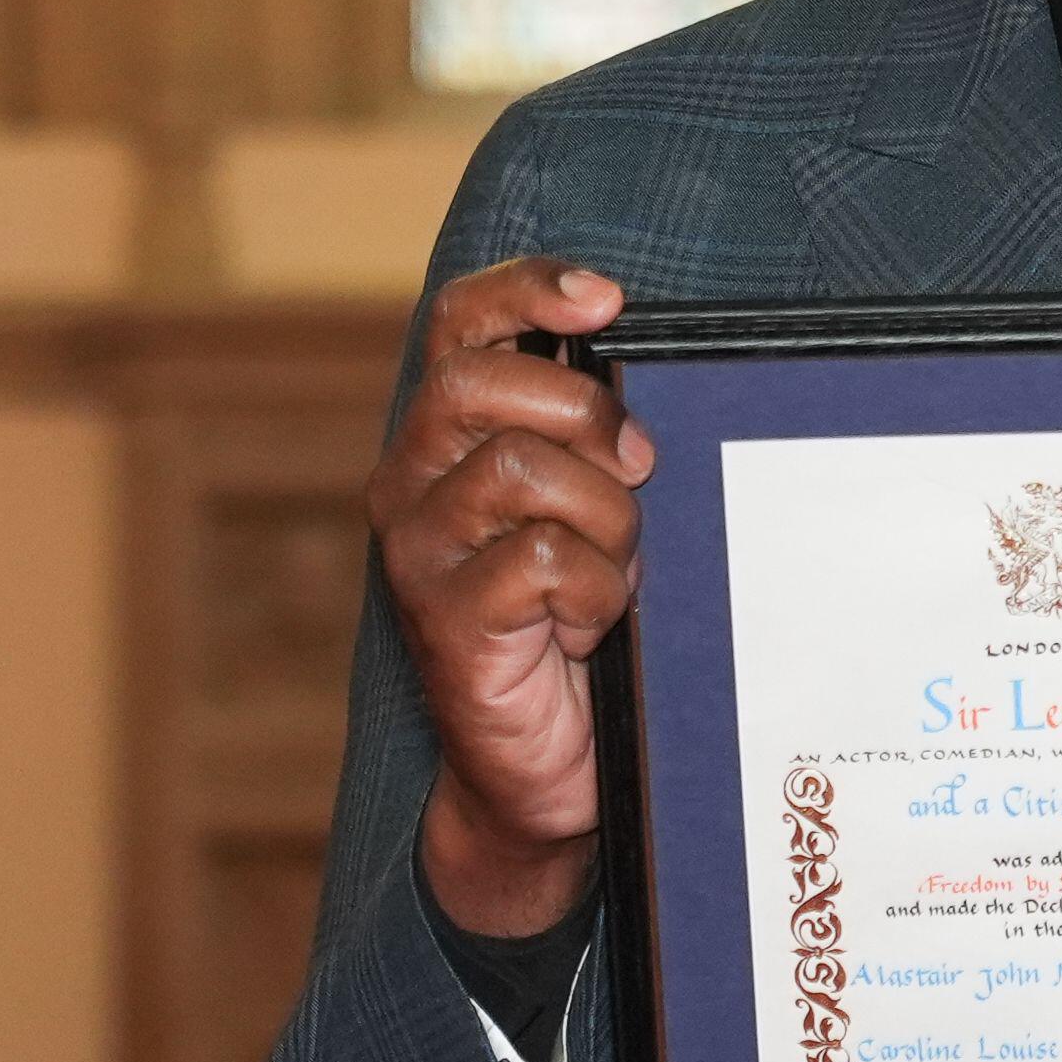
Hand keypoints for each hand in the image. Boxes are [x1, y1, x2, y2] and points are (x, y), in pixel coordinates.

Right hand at [371, 257, 648, 934]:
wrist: (548, 773)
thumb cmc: (580, 632)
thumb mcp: (596, 515)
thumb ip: (595, 444)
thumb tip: (649, 387)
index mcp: (447, 440)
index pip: (460, 323)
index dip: (527, 289)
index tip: (607, 297)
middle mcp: (412, 483)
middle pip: (479, 382)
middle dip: (584, 413)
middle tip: (640, 470)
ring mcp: (420, 552)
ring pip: (520, 468)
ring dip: (605, 516)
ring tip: (618, 569)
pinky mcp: (446, 620)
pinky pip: (542, 558)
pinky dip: (597, 588)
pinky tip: (589, 627)